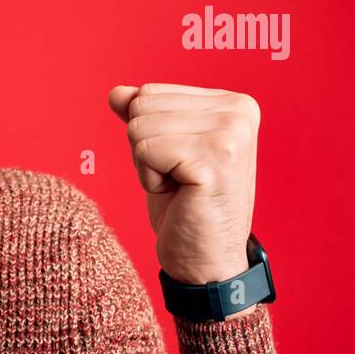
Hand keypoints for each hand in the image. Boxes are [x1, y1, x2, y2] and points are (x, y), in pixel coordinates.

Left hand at [107, 83, 258, 294]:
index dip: (149, 135)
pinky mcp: (215, 160)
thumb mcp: (159, 152)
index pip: (150, 92)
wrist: (206, 261)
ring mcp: (230, 134)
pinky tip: (179, 195)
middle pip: (142, 106)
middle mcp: (238, 111)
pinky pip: (145, 151)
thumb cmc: (184, 207)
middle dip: (145, 149)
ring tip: (179, 188)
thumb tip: (116, 92)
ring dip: (147, 166)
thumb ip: (142, 117)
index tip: (179, 164)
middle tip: (178, 179)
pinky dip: (150, 180)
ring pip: (139, 128)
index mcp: (232, 103)